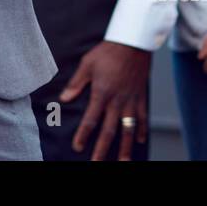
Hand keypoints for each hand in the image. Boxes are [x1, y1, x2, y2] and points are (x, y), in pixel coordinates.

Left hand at [59, 41, 149, 160]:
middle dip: (102, 149)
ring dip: (125, 147)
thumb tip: (64, 99)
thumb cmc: (108, 52)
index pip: (90, 120)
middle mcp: (117, 101)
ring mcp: (131, 100)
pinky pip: (142, 117)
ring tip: (122, 161)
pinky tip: (139, 140)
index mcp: (102, 93)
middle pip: (109, 130)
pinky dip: (141, 130)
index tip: (78, 147)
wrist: (133, 42)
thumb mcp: (87, 64)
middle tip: (97, 163)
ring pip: (128, 129)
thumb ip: (76, 84)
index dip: (83, 135)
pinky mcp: (141, 97)